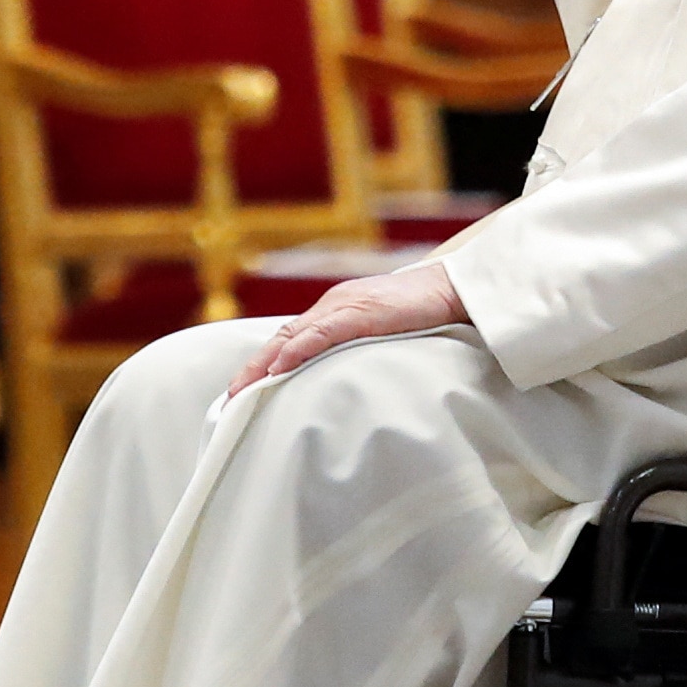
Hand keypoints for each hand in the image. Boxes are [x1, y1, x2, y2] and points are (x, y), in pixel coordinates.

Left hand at [227, 263, 468, 396]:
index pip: (290, 338)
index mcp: (335, 311)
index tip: (245, 390)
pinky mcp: (362, 311)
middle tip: (231, 397)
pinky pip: (322, 333)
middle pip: (282, 337)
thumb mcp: (382, 334)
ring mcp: (345, 306)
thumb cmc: (425, 314)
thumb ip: (357, 349)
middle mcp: (332, 305)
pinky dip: (297, 350)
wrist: (455, 290)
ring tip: (243, 389)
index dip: (265, 363)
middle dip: (254, 368)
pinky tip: (279, 368)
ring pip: (294, 335)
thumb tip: (338, 382)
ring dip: (265, 364)